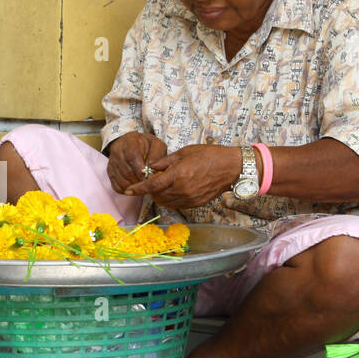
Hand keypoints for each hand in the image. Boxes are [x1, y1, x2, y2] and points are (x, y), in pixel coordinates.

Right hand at [107, 131, 168, 193]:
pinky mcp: (110, 171)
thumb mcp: (156, 144)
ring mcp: (112, 162)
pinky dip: (126, 190)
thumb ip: (157, 155)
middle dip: (139, 180)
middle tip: (148, 184)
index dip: (141, 170)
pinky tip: (134, 188)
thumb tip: (152, 168)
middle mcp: (117, 150)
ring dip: (133, 187)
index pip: (132, 157)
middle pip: (127, 171)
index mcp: (130, 141)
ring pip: (121, 180)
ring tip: (142, 186)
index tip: (149, 176)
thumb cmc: (146, 145)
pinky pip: (116, 186)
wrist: (130, 143)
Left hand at [123, 144, 240, 208]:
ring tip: (163, 185)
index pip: (152, 186)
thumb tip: (151, 168)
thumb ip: (165, 162)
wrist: (230, 168)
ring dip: (159, 195)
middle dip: (149, 190)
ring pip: (165, 202)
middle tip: (150, 181)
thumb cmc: (209, 156)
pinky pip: (176, 204)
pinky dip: (170, 199)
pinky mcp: (195, 204)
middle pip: (157, 195)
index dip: (138, 189)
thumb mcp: (184, 153)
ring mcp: (189, 199)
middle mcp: (182, 190)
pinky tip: (173, 189)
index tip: (128, 190)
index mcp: (178, 175)